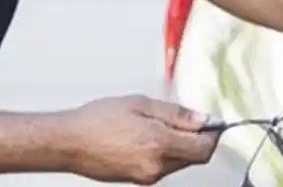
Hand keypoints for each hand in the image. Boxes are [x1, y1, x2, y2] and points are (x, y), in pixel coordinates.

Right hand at [63, 95, 219, 184]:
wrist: (69, 142)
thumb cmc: (98, 119)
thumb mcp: (141, 104)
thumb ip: (176, 113)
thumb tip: (202, 119)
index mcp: (160, 143)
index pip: (204, 148)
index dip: (213, 135)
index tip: (212, 123)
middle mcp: (157, 166)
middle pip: (194, 158)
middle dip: (196, 139)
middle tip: (185, 120)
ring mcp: (147, 176)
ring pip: (178, 163)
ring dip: (179, 146)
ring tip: (158, 125)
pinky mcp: (138, 181)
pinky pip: (161, 168)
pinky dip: (164, 153)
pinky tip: (146, 137)